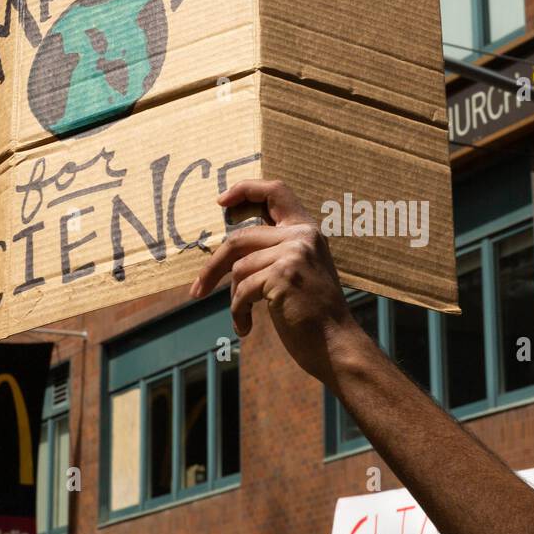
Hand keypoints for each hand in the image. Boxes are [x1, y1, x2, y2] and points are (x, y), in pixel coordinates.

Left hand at [189, 179, 364, 388]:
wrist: (337, 344)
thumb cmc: (314, 315)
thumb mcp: (299, 272)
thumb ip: (276, 251)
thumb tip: (231, 247)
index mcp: (308, 230)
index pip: (275, 191)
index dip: (245, 189)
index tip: (221, 202)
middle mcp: (303, 235)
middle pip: (240, 238)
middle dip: (213, 267)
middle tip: (197, 291)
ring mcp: (294, 253)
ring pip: (238, 268)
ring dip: (235, 298)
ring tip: (243, 318)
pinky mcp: (283, 274)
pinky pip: (242, 290)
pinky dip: (238, 312)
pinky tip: (245, 328)